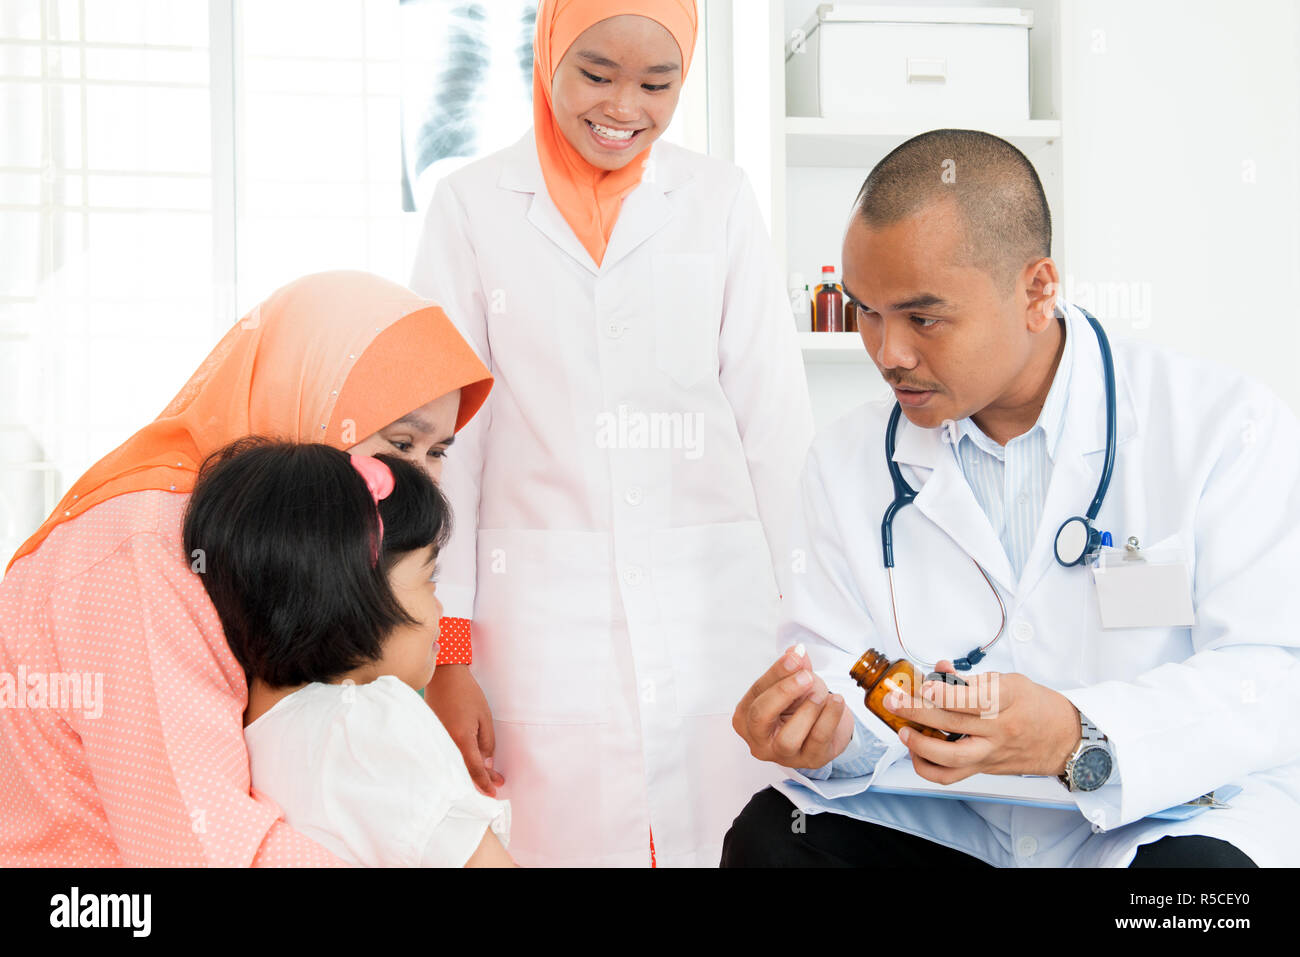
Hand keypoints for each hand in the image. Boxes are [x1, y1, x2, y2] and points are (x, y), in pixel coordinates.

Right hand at [424, 664, 504, 795]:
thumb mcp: (485, 717)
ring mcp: (437, 741)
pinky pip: (446, 756)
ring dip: (469, 773)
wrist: (444, 677)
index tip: (495, 792)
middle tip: (496, 783)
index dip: (485, 783)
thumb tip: (486, 764)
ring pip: (454, 766)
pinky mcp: (433, 737)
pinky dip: (457, 764)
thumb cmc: (467, 694)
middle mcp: (446, 744)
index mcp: (461, 739)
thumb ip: (487, 743)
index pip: (474, 769)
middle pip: (463, 772)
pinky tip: (467, 765)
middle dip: (480, 781)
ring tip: (486, 777)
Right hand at [732, 645, 854, 769]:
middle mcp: (759, 740)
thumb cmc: (801, 703)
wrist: (827, 723)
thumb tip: (796, 652)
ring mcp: (783, 755)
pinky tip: (836, 701)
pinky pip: (818, 740)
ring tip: (821, 693)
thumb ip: (793, 668)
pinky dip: (829, 718)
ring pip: (788, 738)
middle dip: (783, 692)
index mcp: (746, 717)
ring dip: (807, 710)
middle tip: (805, 676)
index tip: (794, 657)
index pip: (756, 692)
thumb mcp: (794, 681)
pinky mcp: (810, 761)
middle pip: (760, 717)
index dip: (776, 672)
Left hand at [883, 660, 1080, 783]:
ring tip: (903, 731)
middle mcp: (998, 728)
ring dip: (920, 745)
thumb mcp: (1009, 681)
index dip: (944, 693)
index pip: (971, 698)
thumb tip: (938, 672)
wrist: (1064, 738)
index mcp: (1006, 699)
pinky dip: (929, 768)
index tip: (924, 686)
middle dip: (916, 711)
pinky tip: (917, 753)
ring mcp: (991, 752)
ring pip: (950, 757)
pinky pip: (952, 775)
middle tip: (894, 700)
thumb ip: (971, 679)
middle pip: (952, 723)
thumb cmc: (1036, 705)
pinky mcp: (985, 768)